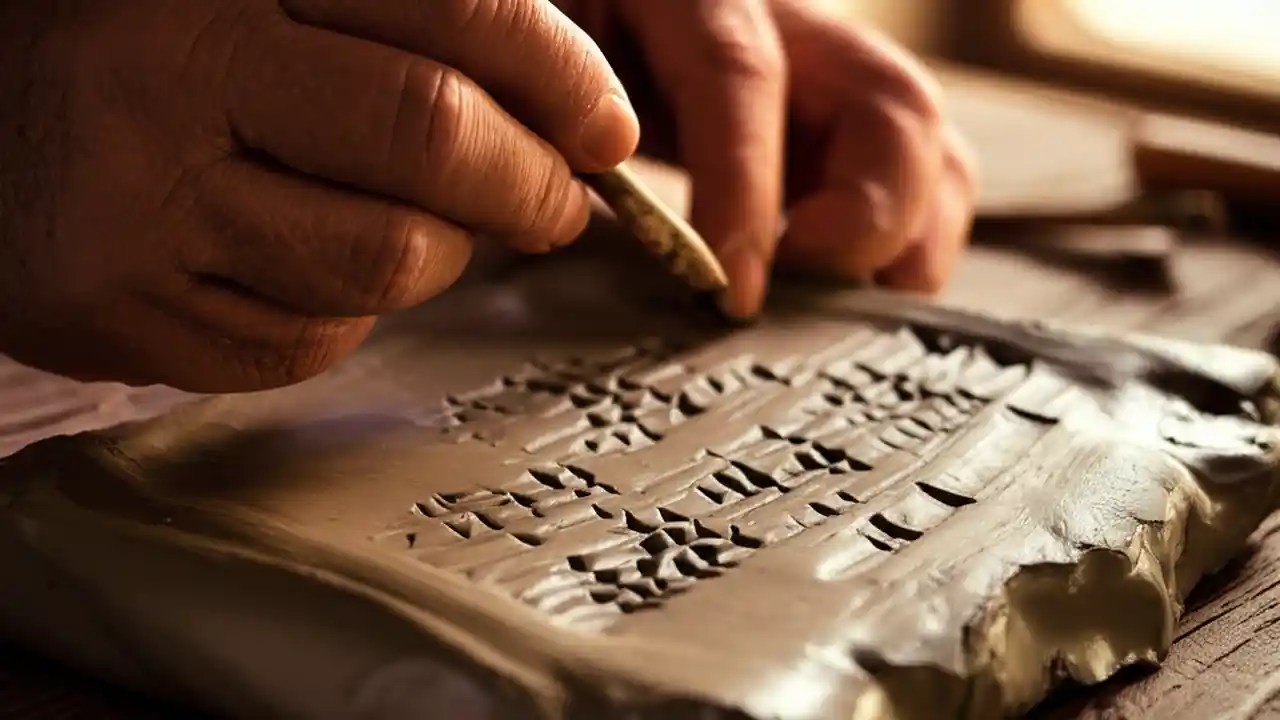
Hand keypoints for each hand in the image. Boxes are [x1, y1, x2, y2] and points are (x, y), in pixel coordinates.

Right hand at [0, 0, 638, 391]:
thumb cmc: (147, 57)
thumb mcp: (260, 5)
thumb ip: (398, 32)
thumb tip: (570, 111)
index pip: (458, 11)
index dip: (563, 78)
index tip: (606, 128)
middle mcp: (175, 74)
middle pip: (433, 138)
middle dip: (533, 184)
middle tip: (560, 201)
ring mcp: (142, 204)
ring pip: (388, 258)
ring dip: (444, 255)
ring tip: (428, 232)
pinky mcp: (121, 312)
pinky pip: (308, 340)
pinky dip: (348, 313)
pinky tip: (319, 270)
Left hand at [564, 0, 977, 317]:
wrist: (563, 26)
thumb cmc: (542, 55)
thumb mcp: (524, 63)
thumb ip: (540, 116)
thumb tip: (554, 202)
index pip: (740, 71)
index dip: (744, 186)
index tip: (732, 288)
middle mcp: (784, 19)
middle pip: (888, 99)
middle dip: (866, 216)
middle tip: (798, 284)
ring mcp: (829, 69)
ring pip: (925, 139)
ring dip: (902, 238)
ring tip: (837, 304)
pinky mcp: (846, 123)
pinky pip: (923, 172)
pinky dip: (905, 240)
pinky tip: (851, 288)